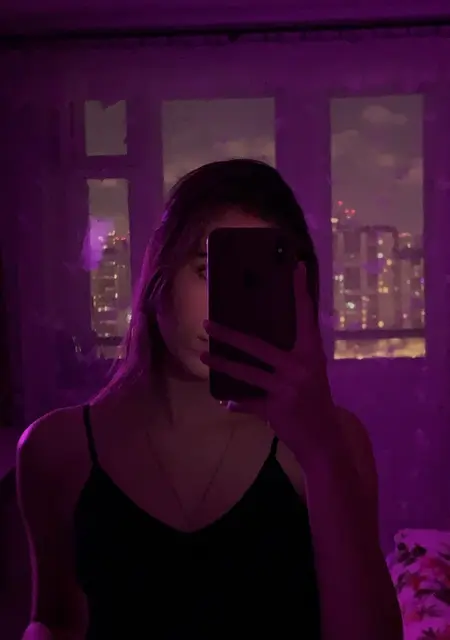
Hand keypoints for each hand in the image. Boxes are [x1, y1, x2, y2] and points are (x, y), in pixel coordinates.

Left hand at [200, 264, 343, 470]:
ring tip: (203, 356)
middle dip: (229, 335)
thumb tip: (266, 340)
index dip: (300, 292)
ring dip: (222, 364)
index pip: (305, 316)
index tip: (296, 267)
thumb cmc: (316, 399)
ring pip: (246, 373)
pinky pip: (248, 402)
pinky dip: (236, 402)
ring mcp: (286, 389)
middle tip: (208, 324)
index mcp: (311, 353)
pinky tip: (225, 400)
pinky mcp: (275, 410)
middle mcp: (299, 367)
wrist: (325, 438)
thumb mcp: (312, 372)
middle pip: (257, 346)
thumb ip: (294, 356)